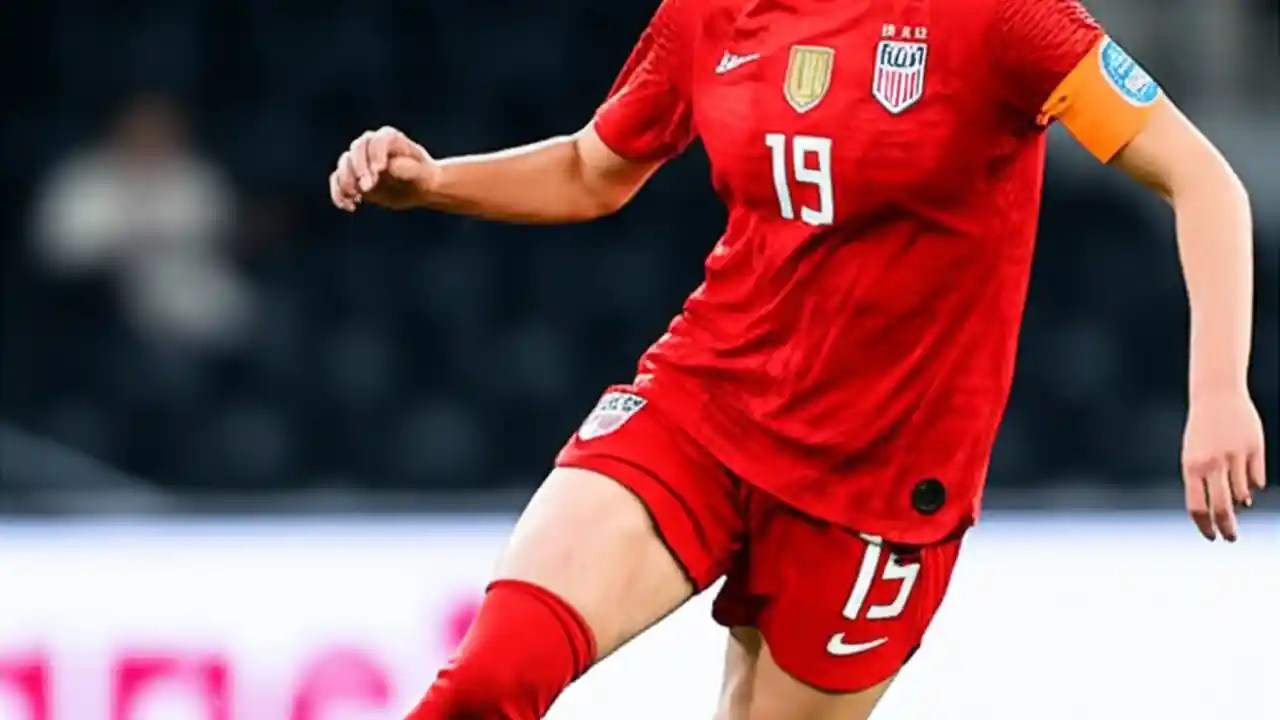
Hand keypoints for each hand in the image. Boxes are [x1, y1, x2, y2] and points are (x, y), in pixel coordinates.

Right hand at [329, 126, 438, 211]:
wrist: (418, 188)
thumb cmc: (424, 178)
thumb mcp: (423, 175)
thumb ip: (410, 169)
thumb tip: (390, 166)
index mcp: (390, 138)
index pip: (378, 140)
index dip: (376, 152)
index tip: (379, 170)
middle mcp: (372, 145)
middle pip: (357, 149)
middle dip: (359, 167)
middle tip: (367, 187)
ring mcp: (360, 160)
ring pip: (344, 164)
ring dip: (346, 181)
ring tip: (355, 197)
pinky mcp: (352, 177)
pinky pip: (337, 181)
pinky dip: (339, 193)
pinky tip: (349, 206)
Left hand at [1182, 389, 1266, 541]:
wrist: (1216, 395)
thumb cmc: (1202, 430)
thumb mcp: (1193, 456)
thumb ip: (1204, 482)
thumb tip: (1233, 508)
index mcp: (1191, 466)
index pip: (1197, 507)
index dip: (1205, 526)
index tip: (1212, 536)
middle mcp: (1212, 463)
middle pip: (1221, 508)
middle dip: (1227, 528)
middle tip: (1231, 538)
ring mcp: (1234, 456)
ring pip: (1242, 494)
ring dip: (1240, 501)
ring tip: (1236, 494)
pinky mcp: (1254, 448)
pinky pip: (1257, 478)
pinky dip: (1253, 483)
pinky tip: (1247, 473)